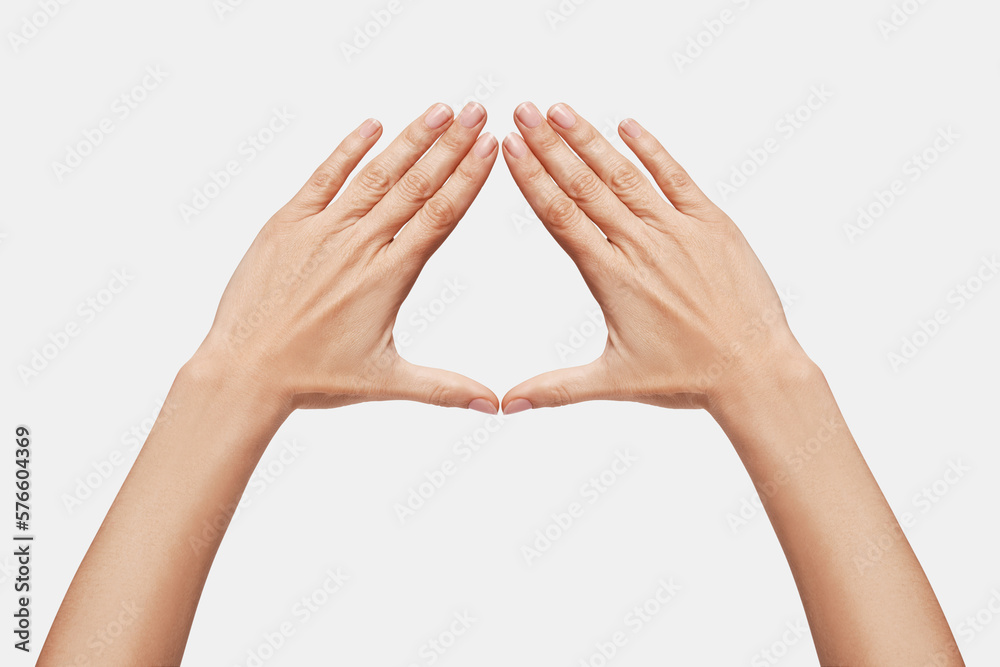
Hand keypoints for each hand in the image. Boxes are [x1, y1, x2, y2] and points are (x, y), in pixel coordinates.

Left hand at [194, 102, 499, 413]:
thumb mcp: (387, 382)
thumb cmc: (313, 380)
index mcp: (389, 277)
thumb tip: (493, 405)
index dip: (468, 177)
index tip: (490, 146)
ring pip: (376, 175)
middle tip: (478, 108)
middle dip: (451, 144)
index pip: (440, 215)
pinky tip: (372, 124)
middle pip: (416, 185)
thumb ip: (445, 387)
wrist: (245, 372)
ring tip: (441, 109)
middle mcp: (360, 245)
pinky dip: (348, 149)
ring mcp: (322, 230)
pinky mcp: (287, 224)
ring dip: (410, 139)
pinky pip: (322, 177)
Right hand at [501, 102, 806, 412]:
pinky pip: (677, 178)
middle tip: (521, 110)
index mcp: (610, 278)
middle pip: (584, 186)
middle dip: (549, 145)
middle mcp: (639, 246)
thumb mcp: (612, 382)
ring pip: (624, 176)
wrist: (754, 371)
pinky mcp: (712, 224)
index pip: (560, 216)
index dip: (532, 178)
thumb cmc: (685, 379)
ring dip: (590, 140)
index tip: (509, 147)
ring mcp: (677, 231)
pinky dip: (652, 149)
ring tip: (560, 109)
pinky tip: (627, 124)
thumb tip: (506, 404)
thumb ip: (555, 388)